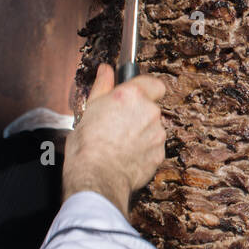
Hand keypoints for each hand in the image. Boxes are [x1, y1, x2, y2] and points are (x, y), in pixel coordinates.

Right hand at [62, 64, 166, 217]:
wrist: (96, 177)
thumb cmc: (88, 145)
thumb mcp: (89, 109)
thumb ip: (103, 86)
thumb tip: (105, 70)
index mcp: (131, 95)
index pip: (154, 83)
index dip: (146, 90)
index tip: (136, 96)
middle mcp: (149, 111)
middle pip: (151, 108)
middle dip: (139, 115)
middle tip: (117, 125)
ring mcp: (157, 134)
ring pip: (153, 129)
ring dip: (142, 133)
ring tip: (120, 144)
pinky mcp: (160, 154)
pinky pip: (154, 148)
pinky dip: (144, 151)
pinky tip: (126, 156)